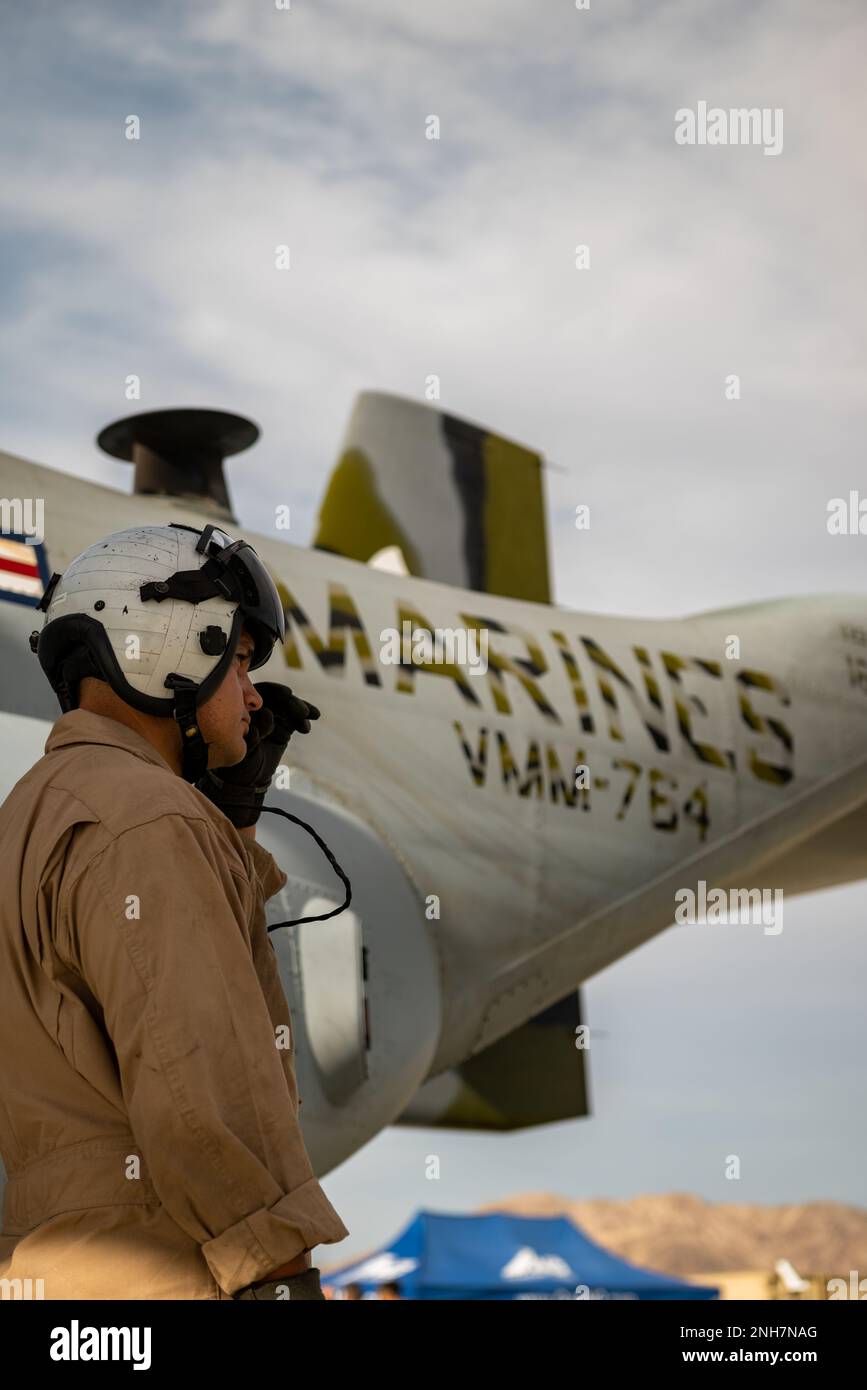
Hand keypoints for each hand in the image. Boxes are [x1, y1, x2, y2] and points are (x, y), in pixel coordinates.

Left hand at [196, 682, 319, 827]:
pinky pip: (295, 720)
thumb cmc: (239, 764)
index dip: (275, 691)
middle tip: (303, 712)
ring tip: (310, 719)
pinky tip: (312, 720)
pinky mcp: (284, 727)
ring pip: (289, 709)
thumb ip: (250, 737)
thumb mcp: (242, 751)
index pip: (260, 694)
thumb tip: (261, 724)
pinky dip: (303, 720)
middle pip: (277, 700)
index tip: (288, 693)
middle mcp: (258, 711)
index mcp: (244, 710)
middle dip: (292, 703)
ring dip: (301, 711)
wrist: (249, 780)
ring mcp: (273, 718)